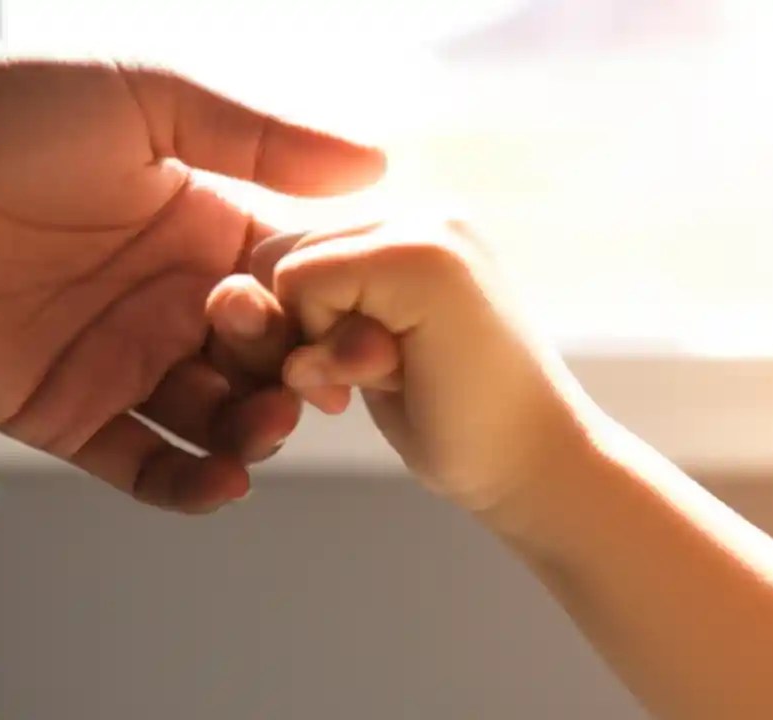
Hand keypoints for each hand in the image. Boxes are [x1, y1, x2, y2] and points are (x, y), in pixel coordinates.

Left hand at [0, 44, 384, 511]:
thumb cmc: (2, 114)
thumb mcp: (148, 101)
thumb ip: (259, 137)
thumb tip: (373, 159)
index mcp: (202, 233)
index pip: (293, 287)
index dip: (330, 311)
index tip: (363, 327)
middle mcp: (172, 304)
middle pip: (265, 363)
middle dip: (297, 380)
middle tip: (310, 385)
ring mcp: (122, 362)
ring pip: (216, 420)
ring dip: (255, 433)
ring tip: (267, 426)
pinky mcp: (68, 413)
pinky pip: (142, 465)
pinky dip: (189, 484)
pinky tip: (225, 481)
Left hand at [240, 221, 589, 513]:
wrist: (542, 469)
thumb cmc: (461, 428)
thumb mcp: (373, 358)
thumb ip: (319, 318)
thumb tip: (230, 298)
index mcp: (414, 233)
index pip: (299, 258)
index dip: (301, 326)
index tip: (355, 374)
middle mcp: (422, 216)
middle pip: (279, 258)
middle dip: (297, 333)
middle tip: (367, 377)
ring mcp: (426, 229)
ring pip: (288, 269)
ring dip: (315, 344)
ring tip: (385, 375)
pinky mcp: (421, 258)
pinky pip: (304, 283)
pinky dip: (323, 352)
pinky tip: (390, 377)